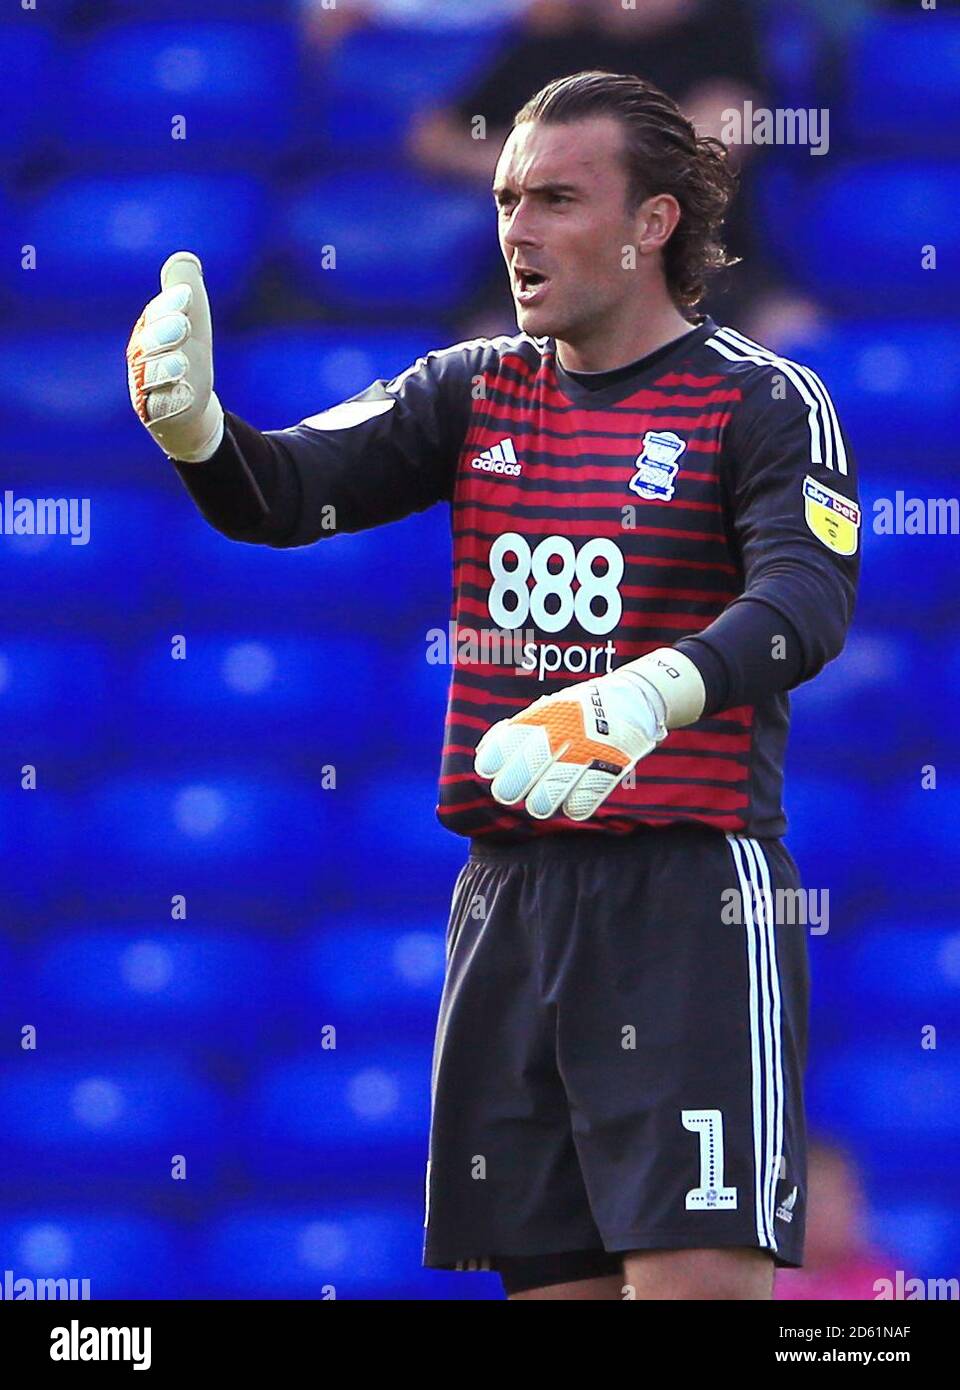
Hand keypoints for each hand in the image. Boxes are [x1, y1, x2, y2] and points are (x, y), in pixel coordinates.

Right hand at [126, 250, 223, 461]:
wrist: (187, 405)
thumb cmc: (185, 354)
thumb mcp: (190, 322)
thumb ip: (185, 292)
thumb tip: (185, 259)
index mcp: (150, 331)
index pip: (156, 315)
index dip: (170, 304)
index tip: (188, 296)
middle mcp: (142, 359)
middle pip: (146, 345)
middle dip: (163, 333)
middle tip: (184, 325)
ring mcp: (147, 388)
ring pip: (150, 378)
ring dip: (166, 368)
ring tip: (183, 363)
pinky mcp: (156, 414)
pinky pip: (160, 408)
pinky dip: (172, 401)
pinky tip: (187, 394)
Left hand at [474, 666, 667, 821]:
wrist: (635, 697)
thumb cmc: (579, 709)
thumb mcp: (547, 708)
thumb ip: (516, 730)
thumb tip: (484, 753)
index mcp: (543, 716)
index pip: (506, 743)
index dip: (493, 761)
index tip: (490, 770)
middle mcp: (562, 733)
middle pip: (524, 770)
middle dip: (510, 787)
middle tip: (509, 792)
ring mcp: (587, 751)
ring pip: (550, 793)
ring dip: (540, 803)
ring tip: (538, 803)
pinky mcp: (611, 767)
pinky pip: (584, 801)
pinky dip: (574, 806)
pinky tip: (569, 802)